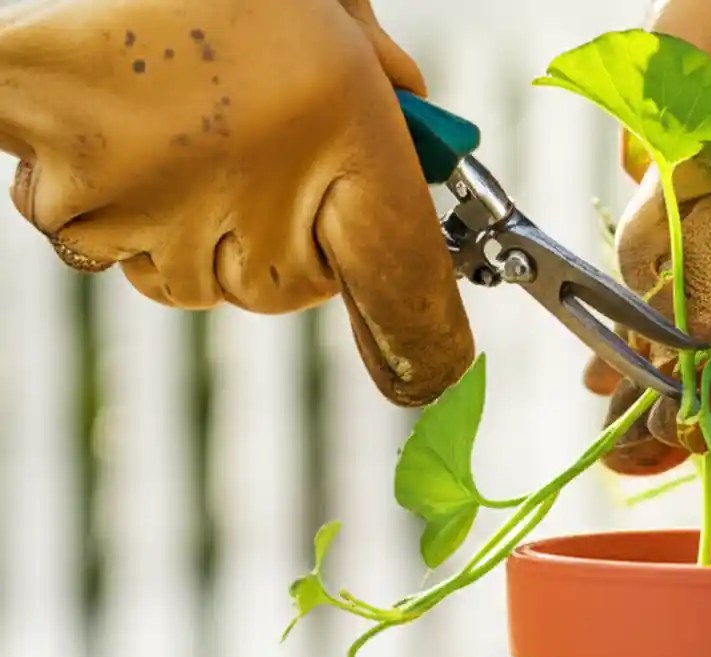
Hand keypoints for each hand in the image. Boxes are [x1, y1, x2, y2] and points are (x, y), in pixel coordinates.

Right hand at [0, 0, 472, 404]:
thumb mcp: (320, 3)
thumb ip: (379, 68)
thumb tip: (418, 118)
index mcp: (343, 112)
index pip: (406, 270)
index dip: (422, 332)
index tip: (428, 367)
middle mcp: (263, 180)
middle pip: (296, 284)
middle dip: (287, 241)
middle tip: (254, 159)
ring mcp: (168, 212)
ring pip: (206, 281)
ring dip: (199, 238)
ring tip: (178, 139)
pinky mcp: (83, 221)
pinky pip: (123, 260)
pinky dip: (122, 225)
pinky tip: (120, 151)